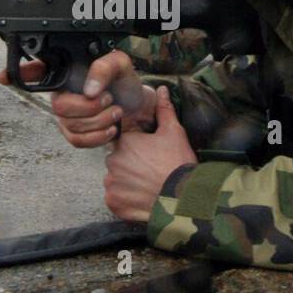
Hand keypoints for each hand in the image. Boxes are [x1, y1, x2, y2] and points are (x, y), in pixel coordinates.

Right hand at [0, 50, 156, 148]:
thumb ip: (105, 67)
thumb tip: (88, 89)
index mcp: (67, 71)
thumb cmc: (125, 81)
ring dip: (99, 120)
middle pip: (59, 107)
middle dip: (89, 107)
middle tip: (109, 99)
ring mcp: (66, 115)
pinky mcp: (76, 133)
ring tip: (115, 111)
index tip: (3, 77)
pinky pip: (76, 140)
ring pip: (70, 125)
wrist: (137, 106)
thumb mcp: (120, 64)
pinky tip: (110, 128)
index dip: (15, 73)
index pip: (35, 71)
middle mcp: (61, 93)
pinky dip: (97, 136)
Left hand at [103, 86, 196, 221]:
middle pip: (118, 161)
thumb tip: (161, 89)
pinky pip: (115, 199)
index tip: (150, 156)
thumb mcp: (174, 132)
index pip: (124, 142)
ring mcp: (111, 184)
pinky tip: (141, 198)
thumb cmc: (178, 163)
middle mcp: (112, 161)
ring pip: (115, 180)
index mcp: (124, 142)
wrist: (182, 198)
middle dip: (130, 165)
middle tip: (151, 172)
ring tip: (147, 186)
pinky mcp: (113, 203)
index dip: (138, 148)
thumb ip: (164, 110)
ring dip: (127, 183)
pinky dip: (125, 200)